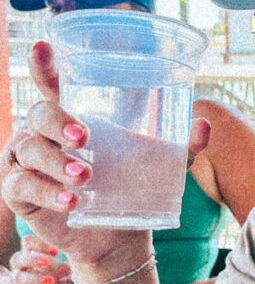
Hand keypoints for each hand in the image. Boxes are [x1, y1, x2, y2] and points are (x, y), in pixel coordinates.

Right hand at [1, 42, 210, 264]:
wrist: (118, 236)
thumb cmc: (132, 188)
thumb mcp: (161, 166)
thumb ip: (183, 147)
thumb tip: (205, 125)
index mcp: (72, 116)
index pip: (52, 84)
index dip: (44, 65)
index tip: (43, 47)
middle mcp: (44, 134)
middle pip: (38, 113)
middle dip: (58, 121)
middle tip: (85, 137)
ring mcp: (28, 161)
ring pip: (29, 149)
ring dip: (56, 162)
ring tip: (85, 177)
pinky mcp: (20, 192)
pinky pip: (20, 185)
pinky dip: (45, 192)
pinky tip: (70, 201)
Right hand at [8, 235, 70, 283]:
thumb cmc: (52, 276)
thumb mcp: (61, 267)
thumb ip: (71, 259)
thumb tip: (90, 251)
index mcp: (31, 255)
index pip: (27, 242)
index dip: (38, 243)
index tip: (56, 251)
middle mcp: (22, 268)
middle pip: (17, 258)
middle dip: (31, 259)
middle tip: (48, 262)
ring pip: (17, 277)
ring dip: (34, 278)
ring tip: (51, 280)